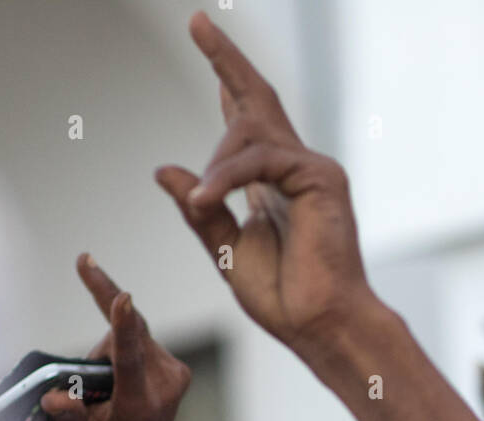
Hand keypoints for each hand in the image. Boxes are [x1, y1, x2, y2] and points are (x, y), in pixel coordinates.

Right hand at [41, 256, 190, 420]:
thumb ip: (67, 417)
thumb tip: (55, 400)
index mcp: (137, 405)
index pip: (130, 360)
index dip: (123, 327)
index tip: (122, 297)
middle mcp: (162, 387)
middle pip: (126, 334)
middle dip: (99, 339)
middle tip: (83, 275)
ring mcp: (174, 376)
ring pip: (132, 334)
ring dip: (109, 350)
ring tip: (101, 389)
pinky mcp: (177, 369)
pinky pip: (141, 340)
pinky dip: (122, 346)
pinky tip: (113, 376)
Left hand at [155, 11, 373, 358]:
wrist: (320, 327)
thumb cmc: (283, 300)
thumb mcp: (224, 250)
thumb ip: (200, 208)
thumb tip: (163, 168)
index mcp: (275, 186)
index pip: (247, 124)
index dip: (225, 84)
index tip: (204, 42)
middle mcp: (297, 170)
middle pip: (257, 100)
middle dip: (225, 61)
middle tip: (197, 21)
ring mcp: (313, 171)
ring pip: (251, 134)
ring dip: (216, 164)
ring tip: (199, 199)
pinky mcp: (321, 178)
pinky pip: (259, 161)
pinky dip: (227, 176)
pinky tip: (204, 198)